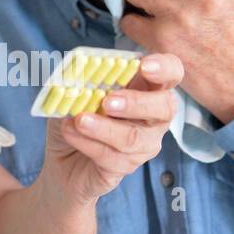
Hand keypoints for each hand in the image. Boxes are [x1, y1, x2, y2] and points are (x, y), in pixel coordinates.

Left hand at [42, 53, 182, 204]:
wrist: (62, 161)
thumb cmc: (76, 118)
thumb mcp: (75, 94)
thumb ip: (81, 80)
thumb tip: (77, 70)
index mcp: (146, 89)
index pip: (171, 73)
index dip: (165, 68)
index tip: (144, 66)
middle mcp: (153, 118)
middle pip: (165, 107)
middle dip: (137, 102)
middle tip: (108, 101)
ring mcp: (143, 145)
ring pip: (133, 137)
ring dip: (104, 127)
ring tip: (80, 120)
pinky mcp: (125, 167)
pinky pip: (111, 156)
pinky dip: (87, 142)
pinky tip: (70, 132)